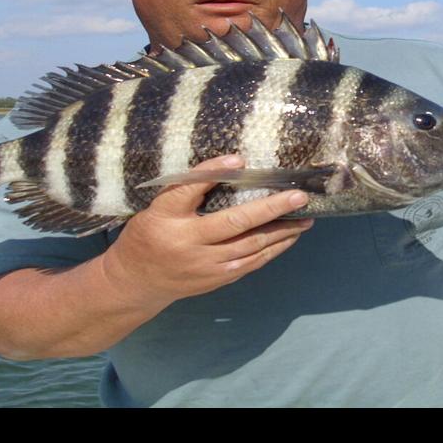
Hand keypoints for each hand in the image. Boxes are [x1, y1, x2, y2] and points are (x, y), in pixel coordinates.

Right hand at [101, 154, 313, 304]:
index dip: (213, 173)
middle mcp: (187, 242)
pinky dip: (273, 249)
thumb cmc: (149, 235)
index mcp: (164, 218)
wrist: (137, 282)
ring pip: (251, 246)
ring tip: (305, 217)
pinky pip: (252, 262)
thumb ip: (186, 192)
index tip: (240, 160)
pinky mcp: (218, 278)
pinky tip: (289, 237)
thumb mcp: (156, 208)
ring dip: (282, 231)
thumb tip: (234, 168)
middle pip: (234, 223)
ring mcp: (205, 264)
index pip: (189, 189)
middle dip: (271, 208)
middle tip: (298, 196)